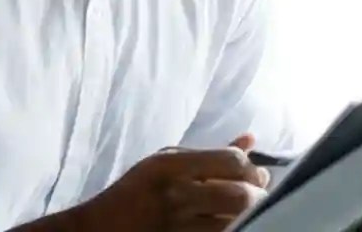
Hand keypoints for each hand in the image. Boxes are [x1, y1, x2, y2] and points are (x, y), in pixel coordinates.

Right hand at [69, 134, 269, 231]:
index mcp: (170, 166)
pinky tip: (236, 226)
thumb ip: (208, 155)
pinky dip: (234, 231)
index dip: (252, 168)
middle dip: (259, 196)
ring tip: (254, 211)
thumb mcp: (164, 164)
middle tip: (263, 196)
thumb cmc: (135, 193)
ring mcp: (176, 226)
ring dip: (251, 217)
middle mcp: (175, 195)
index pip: (230, 161)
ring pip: (232, 223)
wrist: (98, 230)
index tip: (258, 175)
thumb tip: (250, 139)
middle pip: (238, 195)